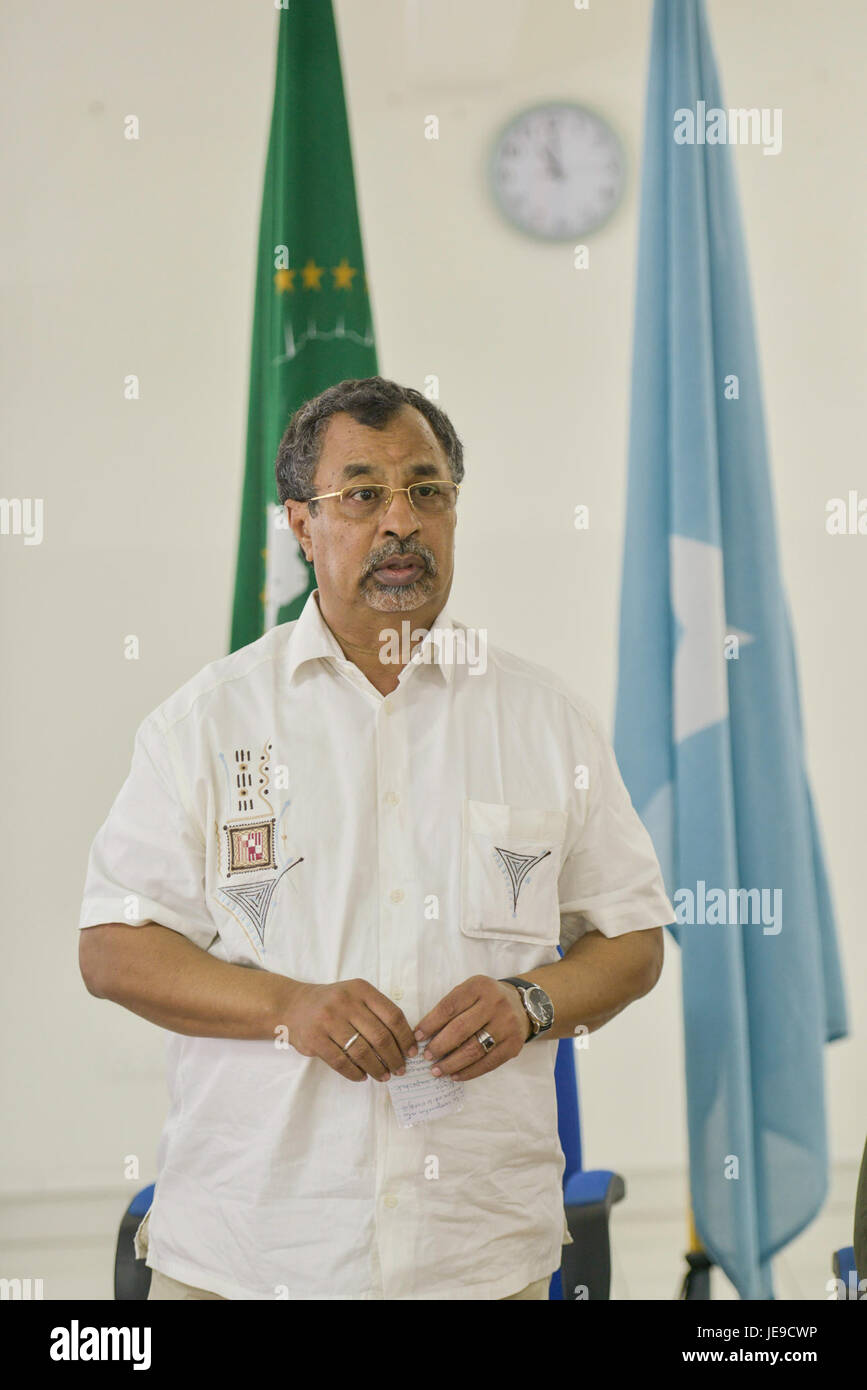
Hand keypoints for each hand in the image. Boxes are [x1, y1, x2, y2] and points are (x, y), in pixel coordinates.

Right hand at [282, 979, 418, 1083]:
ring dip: (377, 1068)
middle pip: (380, 1036)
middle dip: (394, 1057)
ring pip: (362, 1051)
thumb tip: (404, 1043)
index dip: (405, 1037)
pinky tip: (362, 1076)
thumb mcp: (355, 995)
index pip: (393, 1015)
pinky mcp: (315, 1039)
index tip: (411, 1052)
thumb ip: (376, 1012)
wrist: (293, 1005)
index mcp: (361, 989)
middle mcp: (345, 1002)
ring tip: (384, 1076)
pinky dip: (355, 1073)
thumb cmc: (332, 1004)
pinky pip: (341, 1061)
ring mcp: (328, 1020)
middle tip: (399, 1069)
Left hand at [412, 976, 531, 1081]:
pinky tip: (455, 1075)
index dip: (430, 1023)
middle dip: (439, 1046)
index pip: (449, 1007)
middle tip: (427, 1056)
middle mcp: (495, 1004)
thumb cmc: (485, 999)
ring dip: (451, 1063)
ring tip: (437, 1070)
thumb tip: (424, 1035)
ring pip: (474, 1049)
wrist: (521, 1004)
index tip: (417, 1037)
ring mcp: (507, 1025)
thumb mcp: (469, 992)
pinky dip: (469, 1072)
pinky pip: (488, 1063)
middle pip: (461, 1029)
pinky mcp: (513, 1045)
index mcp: (479, 986)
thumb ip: (450, 1008)